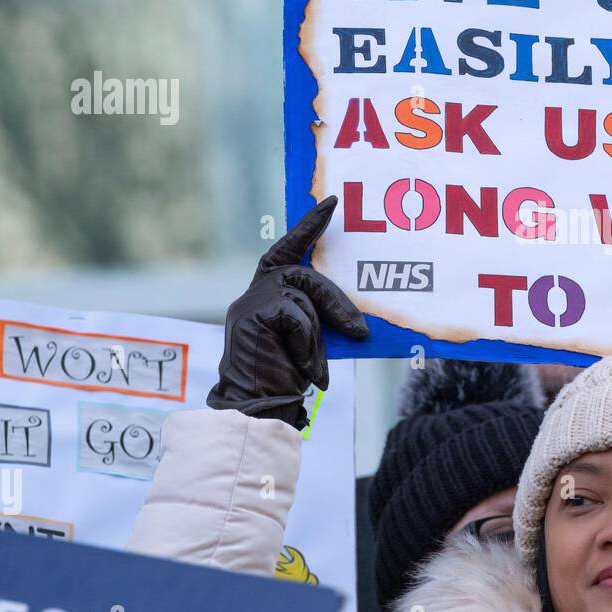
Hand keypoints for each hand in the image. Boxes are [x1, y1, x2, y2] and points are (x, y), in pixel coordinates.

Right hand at [207, 196, 368, 427]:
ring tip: (316, 368)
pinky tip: (301, 367)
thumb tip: (356, 320)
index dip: (308, 227)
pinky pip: (297, 317)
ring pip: (304, 297)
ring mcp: (250, 302)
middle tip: (362, 331)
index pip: (289, 250)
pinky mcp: (251, 315)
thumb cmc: (284, 377)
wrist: (256, 408)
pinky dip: (306, 344)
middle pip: (306, 276)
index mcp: (267, 294)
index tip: (330, 204)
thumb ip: (319, 319)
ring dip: (319, 335)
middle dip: (337, 302)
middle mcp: (255, 292)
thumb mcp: (309, 341)